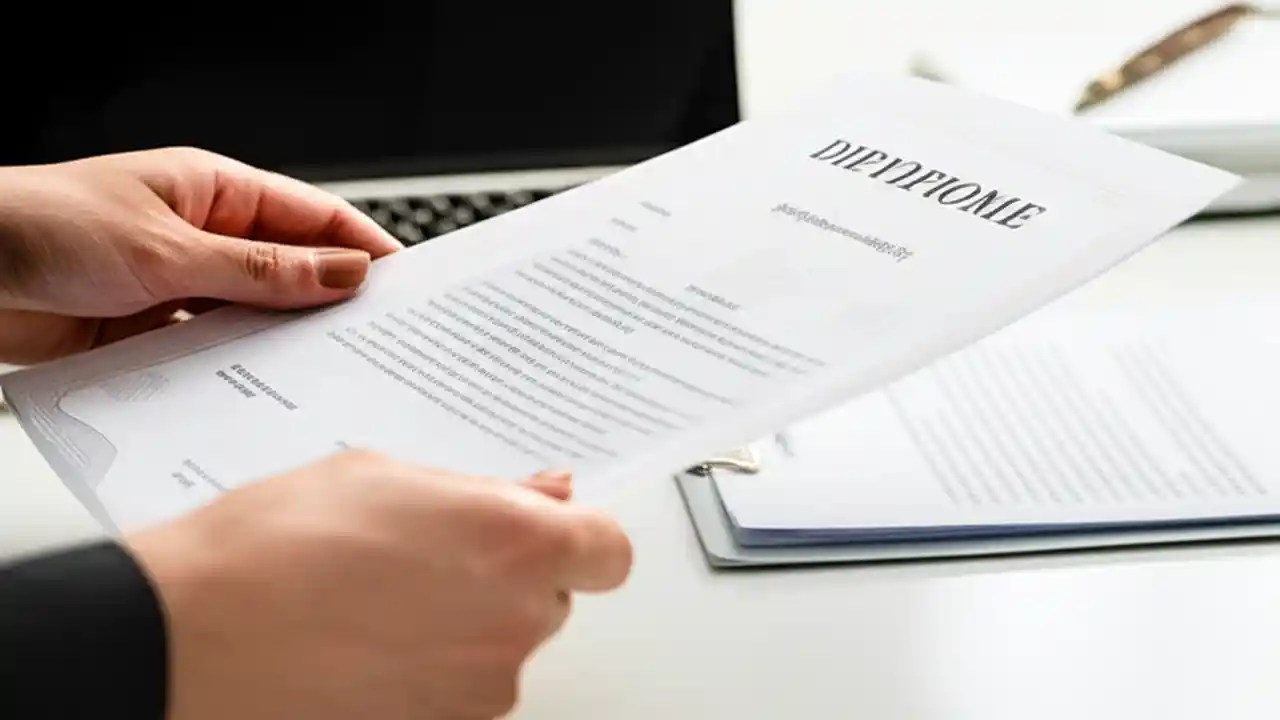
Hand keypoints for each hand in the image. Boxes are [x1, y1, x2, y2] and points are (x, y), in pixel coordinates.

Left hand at [0, 146, 400, 364]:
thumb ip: (260, 270)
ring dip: (281, 341)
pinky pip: (213, 352)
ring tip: (323, 372)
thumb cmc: (41, 225)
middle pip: (292, 270)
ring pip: (256, 316)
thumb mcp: (167, 251)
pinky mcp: (153, 330)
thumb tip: (342, 272)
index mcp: (215, 191)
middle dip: (332, 301)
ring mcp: (180, 285)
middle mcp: (204, 236)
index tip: (405, 283)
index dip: (364, 246)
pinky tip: (256, 389)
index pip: (314, 217)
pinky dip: (235, 369)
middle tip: (374, 339)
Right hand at [126, 449, 631, 719]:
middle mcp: (514, 621)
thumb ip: (485, 492)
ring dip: (467, 626)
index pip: (608, 550)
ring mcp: (480, 688)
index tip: (551, 533)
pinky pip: (460, 692)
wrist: (190, 635)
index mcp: (515, 541)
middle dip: (511, 577)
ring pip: (503, 648)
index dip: (581, 539)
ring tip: (383, 600)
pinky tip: (371, 644)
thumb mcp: (386, 477)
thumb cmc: (273, 545)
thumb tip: (544, 495)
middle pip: (554, 599)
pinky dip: (433, 671)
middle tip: (433, 555)